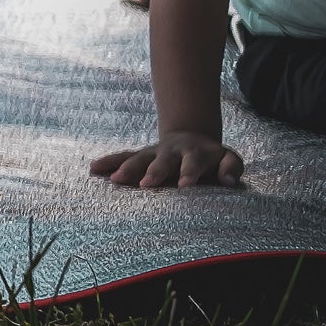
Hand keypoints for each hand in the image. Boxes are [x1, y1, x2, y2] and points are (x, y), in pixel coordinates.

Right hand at [90, 131, 246, 188]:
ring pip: (139, 158)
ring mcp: (154, 153)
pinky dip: (109, 162)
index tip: (185, 185)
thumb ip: (231, 168)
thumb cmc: (212, 159)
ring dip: (128, 168)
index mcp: (196, 153)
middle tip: (147, 184)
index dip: (189, 172)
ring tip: (116, 179)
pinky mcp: (140, 156)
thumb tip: (228, 181)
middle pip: (163, 160)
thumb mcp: (229, 159)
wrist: (191, 139)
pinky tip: (94, 168)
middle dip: (154, 171)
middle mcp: (172, 151)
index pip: (193, 162)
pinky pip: (123, 157)